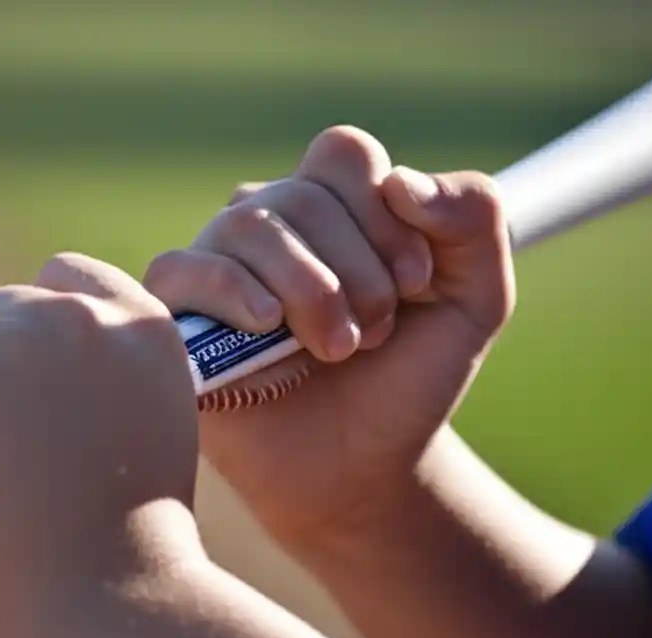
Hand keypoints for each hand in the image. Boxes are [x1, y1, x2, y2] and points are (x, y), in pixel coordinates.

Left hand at [0, 252, 203, 637]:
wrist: (106, 606)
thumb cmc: (129, 547)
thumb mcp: (151, 431)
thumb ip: (113, 382)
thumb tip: (43, 377)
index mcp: (142, 327)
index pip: (67, 279)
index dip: (38, 333)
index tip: (34, 392)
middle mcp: (76, 317)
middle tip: (0, 457)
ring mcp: (6, 340)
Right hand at [143, 126, 513, 549]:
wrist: (362, 470)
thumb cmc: (406, 379)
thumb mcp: (476, 297)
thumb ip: (474, 219)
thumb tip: (401, 181)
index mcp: (331, 203)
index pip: (344, 154)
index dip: (386, 216)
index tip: (415, 285)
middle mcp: (267, 221)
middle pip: (304, 196)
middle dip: (360, 272)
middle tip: (376, 335)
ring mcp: (216, 263)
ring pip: (249, 225)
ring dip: (312, 291)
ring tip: (338, 350)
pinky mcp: (175, 315)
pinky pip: (180, 269)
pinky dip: (231, 290)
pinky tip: (268, 324)